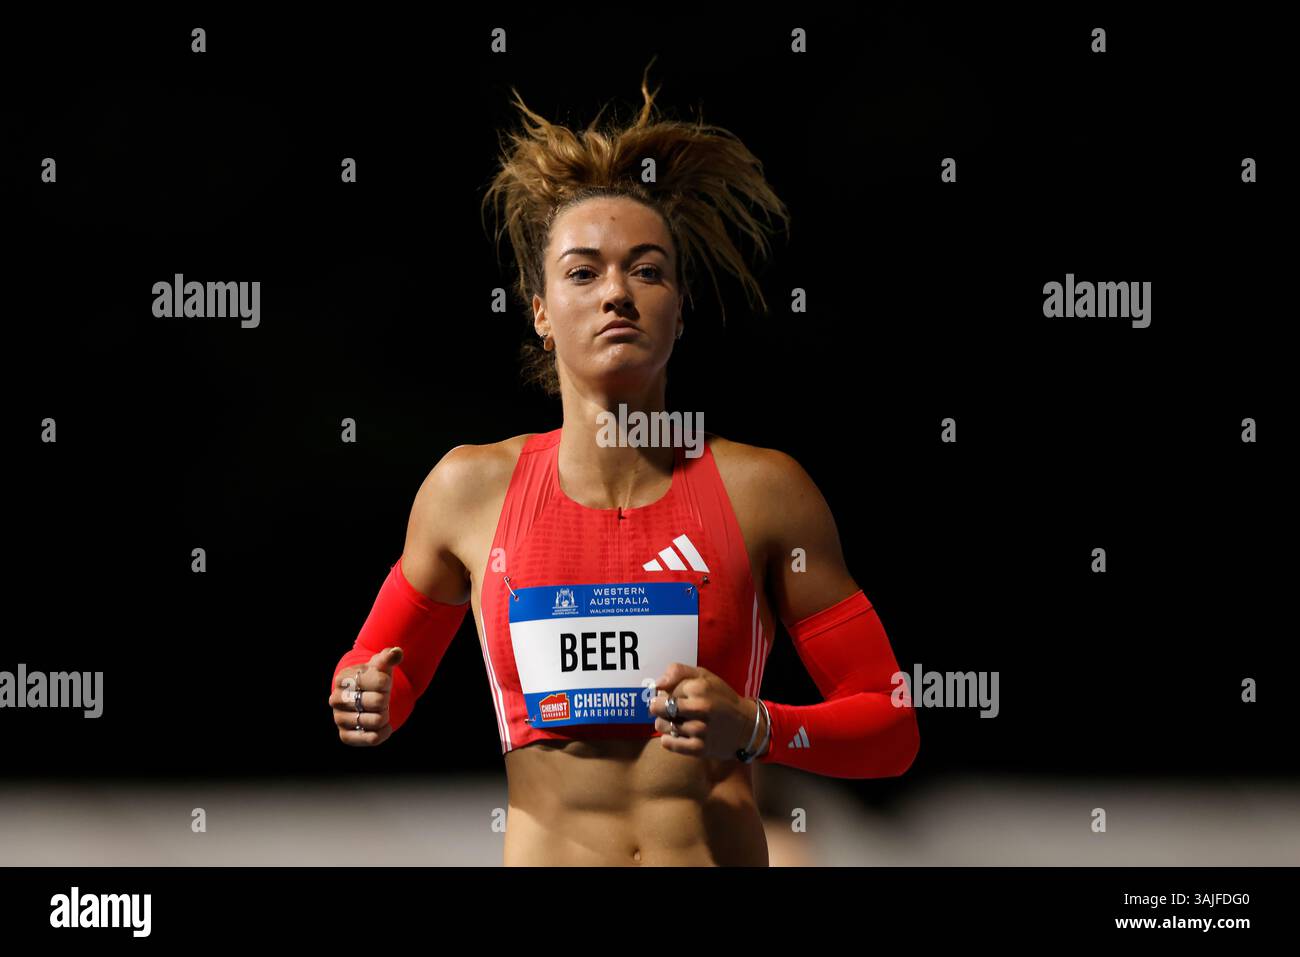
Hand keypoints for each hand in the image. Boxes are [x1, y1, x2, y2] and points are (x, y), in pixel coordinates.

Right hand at [329, 646, 403, 745]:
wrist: (363, 698)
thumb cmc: (374, 678)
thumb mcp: (380, 665)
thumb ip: (389, 657)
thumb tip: (396, 652)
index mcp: (344, 679)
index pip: (381, 682)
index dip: (388, 683)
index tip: (382, 683)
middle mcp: (337, 699)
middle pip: (379, 702)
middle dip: (387, 700)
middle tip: (381, 698)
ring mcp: (339, 719)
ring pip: (377, 721)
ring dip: (386, 716)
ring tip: (380, 710)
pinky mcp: (345, 736)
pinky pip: (373, 738)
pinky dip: (384, 732)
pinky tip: (383, 725)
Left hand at [648, 662, 766, 759]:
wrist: (746, 727)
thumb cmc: (722, 699)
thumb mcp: (705, 676)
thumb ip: (678, 672)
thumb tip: (657, 684)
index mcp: (699, 687)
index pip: (664, 688)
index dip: (667, 692)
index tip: (676, 695)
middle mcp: (699, 708)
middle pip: (657, 707)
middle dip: (659, 707)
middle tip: (670, 709)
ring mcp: (698, 730)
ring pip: (661, 725)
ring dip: (665, 723)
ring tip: (678, 721)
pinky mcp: (698, 748)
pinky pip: (667, 743)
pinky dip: (669, 738)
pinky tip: (680, 734)